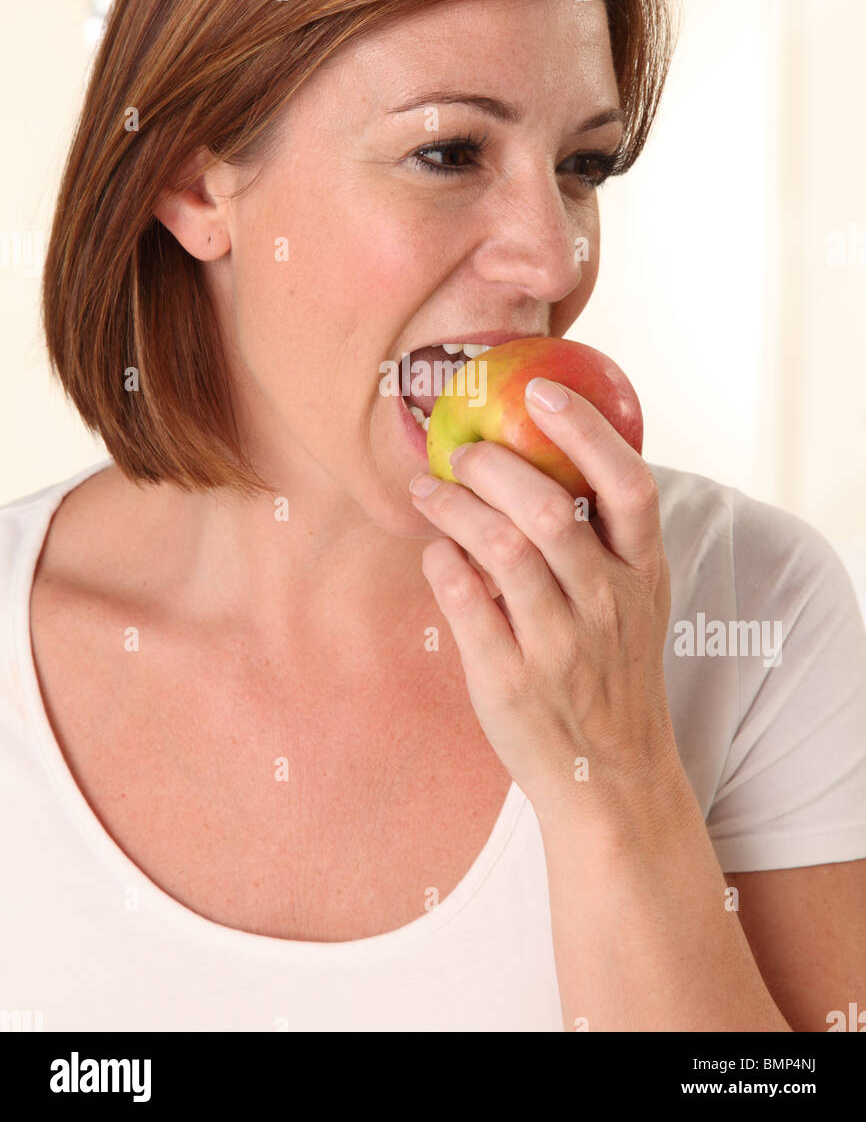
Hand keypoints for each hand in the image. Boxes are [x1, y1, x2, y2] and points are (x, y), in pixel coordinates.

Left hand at [409, 378, 680, 825]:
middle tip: (464, 452)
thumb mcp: (635, 603)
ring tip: (429, 491)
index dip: (586, 431)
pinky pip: (464, 604)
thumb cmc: (614, 674)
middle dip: (496, 466)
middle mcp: (607, 606)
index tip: (541, 392)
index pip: (629, 486)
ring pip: (501, 550)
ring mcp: (559, 647)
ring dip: (454, 507)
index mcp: (643, 575)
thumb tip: (539, 456)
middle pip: (552, 509)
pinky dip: (441, 565)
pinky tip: (434, 553)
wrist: (612, 779)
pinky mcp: (510, 681)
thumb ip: (604, 540)